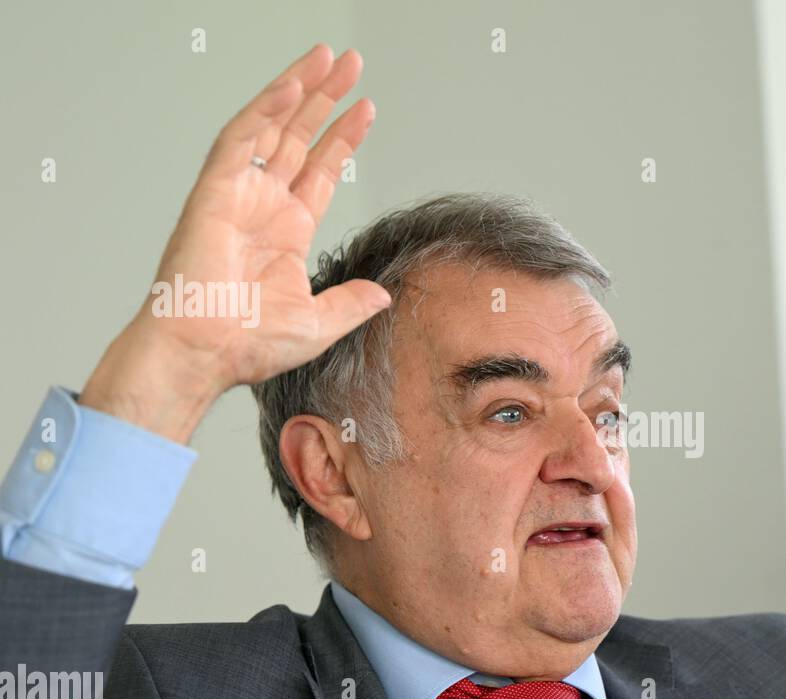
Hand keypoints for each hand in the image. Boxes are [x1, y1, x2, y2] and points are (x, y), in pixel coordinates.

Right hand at [80, 43, 389, 442]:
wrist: (205, 353)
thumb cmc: (247, 344)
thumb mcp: (319, 323)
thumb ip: (351, 303)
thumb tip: (384, 295)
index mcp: (287, 231)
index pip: (322, 171)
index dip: (343, 139)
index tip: (366, 109)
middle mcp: (264, 205)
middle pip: (300, 138)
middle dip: (325, 99)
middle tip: (350, 63)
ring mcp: (239, 195)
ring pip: (272, 127)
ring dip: (299, 91)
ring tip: (328, 59)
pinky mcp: (214, 192)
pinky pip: (241, 140)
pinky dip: (264, 111)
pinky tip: (291, 87)